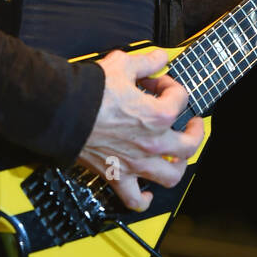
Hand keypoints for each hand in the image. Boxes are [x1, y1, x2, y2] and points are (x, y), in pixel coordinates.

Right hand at [76, 45, 205, 212]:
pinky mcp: (116, 175)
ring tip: (178, 157)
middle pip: (189, 144)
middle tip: (192, 122)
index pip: (180, 99)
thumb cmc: (90, 92)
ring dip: (179, 166)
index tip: (157, 81)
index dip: (170, 85)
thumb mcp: (122, 65)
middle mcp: (152, 144)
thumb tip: (160, 57)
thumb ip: (146, 62)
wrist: (61, 112)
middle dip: (195, 131)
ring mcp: (136, 163)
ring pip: (172, 176)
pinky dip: (143, 200)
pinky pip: (134, 199)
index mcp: (158, 116)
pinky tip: (146, 193)